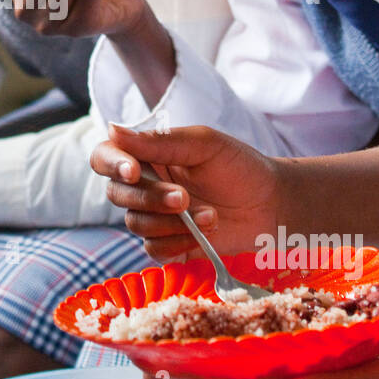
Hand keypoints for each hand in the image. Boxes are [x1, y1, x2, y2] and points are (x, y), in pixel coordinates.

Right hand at [89, 124, 279, 260]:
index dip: (112, 164)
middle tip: (186, 198)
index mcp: (146, 155)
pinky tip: (205, 233)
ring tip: (211, 215)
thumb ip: (159, 141)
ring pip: (135, 224)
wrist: (272, 205)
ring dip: (172, 223)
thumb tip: (113, 128)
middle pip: (117, 194)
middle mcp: (144, 185)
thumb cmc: (239, 167)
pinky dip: (177, 243)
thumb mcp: (203, 145)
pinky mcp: (168, 244)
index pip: (105, 156)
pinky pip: (153, 249)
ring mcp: (154, 217)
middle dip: (151, 198)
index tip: (133, 171)